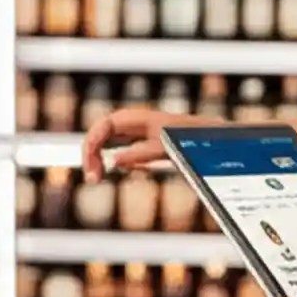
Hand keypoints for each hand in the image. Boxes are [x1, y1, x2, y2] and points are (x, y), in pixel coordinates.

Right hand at [82, 108, 198, 182]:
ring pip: (106, 143)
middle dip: (92, 155)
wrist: (205, 135)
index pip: (102, 128)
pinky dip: (114, 162)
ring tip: (97, 178)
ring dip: (99, 160)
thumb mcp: (165, 147)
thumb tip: (115, 161)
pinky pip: (119, 150)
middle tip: (93, 179)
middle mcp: (131, 122)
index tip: (92, 168)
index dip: (91, 146)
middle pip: (99, 135)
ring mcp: (134, 131)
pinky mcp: (139, 142)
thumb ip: (140, 153)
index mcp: (135, 118)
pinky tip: (120, 171)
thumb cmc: (188, 137)